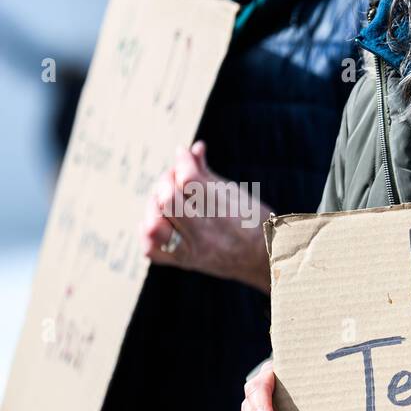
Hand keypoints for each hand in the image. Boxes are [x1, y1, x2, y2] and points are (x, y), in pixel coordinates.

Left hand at [141, 141, 273, 292]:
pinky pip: (150, 248)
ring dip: (155, 205)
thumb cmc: (252, 222)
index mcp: (227, 215)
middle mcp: (207, 236)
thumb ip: (207, 172)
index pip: (188, 181)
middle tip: (176, 178)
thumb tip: (193, 147)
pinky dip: (148, 231)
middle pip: (168, 200)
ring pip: (154, 225)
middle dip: (167, 180)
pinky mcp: (182, 263)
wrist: (262, 262)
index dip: (183, 160)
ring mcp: (192, 252)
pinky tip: (162, 220)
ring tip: (167, 201)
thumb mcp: (237, 194)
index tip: (185, 154)